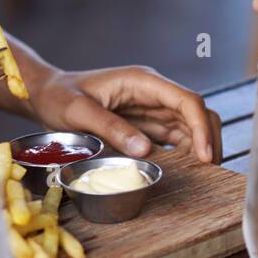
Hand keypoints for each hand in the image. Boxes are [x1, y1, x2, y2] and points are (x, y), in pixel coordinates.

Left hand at [29, 66, 219, 163]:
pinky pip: (176, 137)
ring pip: (191, 126)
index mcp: (142, 82)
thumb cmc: (58, 97)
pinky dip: (186, 153)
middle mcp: (154, 93)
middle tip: (210, 171)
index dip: (201, 127)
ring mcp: (152, 108)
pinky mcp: (147, 124)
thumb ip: (111, 128)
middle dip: (209, 139)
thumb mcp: (78, 112)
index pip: (187, 101)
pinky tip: (187, 170)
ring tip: (204, 175)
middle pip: (197, 113)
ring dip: (200, 148)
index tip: (205, 156)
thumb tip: (145, 150)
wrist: (46, 94)